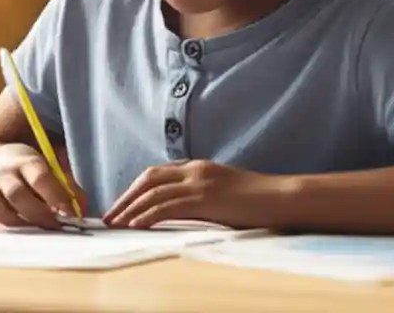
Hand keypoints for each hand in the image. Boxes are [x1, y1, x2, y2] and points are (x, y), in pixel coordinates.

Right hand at [0, 143, 87, 230]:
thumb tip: (82, 209)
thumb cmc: (30, 168)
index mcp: (26, 162)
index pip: (40, 177)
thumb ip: (68, 186)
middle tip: (54, 226)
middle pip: (16, 192)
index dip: (55, 196)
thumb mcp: (51, 166)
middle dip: (36, 213)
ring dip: (9, 218)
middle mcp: (4, 172)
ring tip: (26, 230)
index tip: (70, 214)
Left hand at [104, 160, 287, 229]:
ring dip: (131, 209)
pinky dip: (148, 215)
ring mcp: (199, 182)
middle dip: (126, 197)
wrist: (283, 198)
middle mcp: (194, 170)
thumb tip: (180, 209)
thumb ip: (201, 194)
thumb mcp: (223, 191)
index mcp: (198, 167)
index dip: (135, 189)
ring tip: (115, 223)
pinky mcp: (205, 198)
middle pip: (148, 179)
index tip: (122, 205)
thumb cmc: (258, 200)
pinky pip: (168, 206)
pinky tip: (135, 225)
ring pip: (153, 193)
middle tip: (110, 215)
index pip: (157, 174)